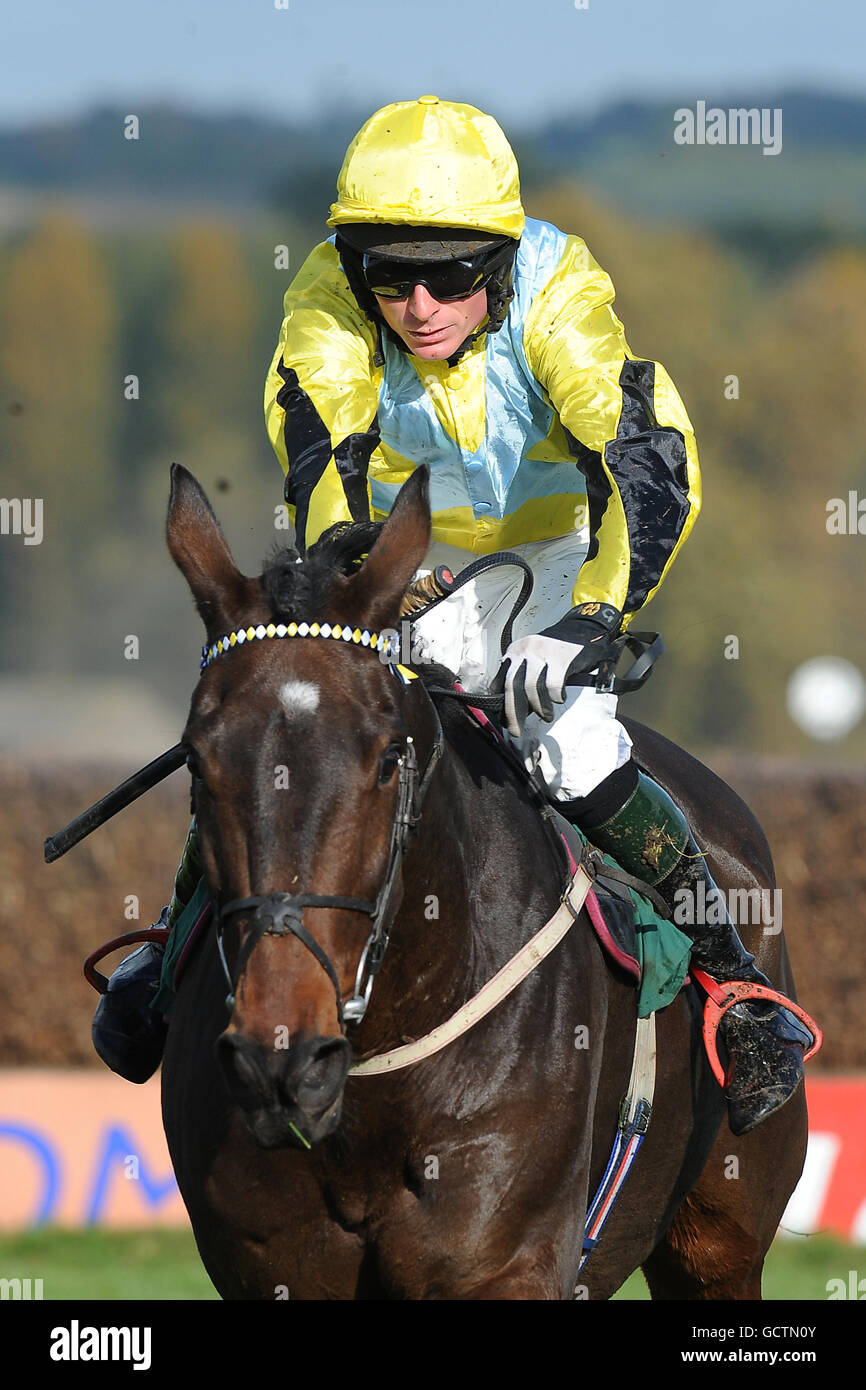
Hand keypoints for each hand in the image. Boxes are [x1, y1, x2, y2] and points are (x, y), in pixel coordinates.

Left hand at [494, 602, 620, 736]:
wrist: (585, 628)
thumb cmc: (558, 650)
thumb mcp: (534, 658)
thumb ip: (522, 676)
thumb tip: (513, 706)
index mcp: (515, 651)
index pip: (501, 681)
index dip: (503, 705)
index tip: (506, 721)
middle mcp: (525, 649)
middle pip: (512, 686)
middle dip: (513, 713)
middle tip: (517, 730)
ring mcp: (542, 651)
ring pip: (531, 688)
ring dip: (538, 707)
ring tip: (545, 716)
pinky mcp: (561, 657)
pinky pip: (552, 685)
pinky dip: (555, 697)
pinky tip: (559, 699)